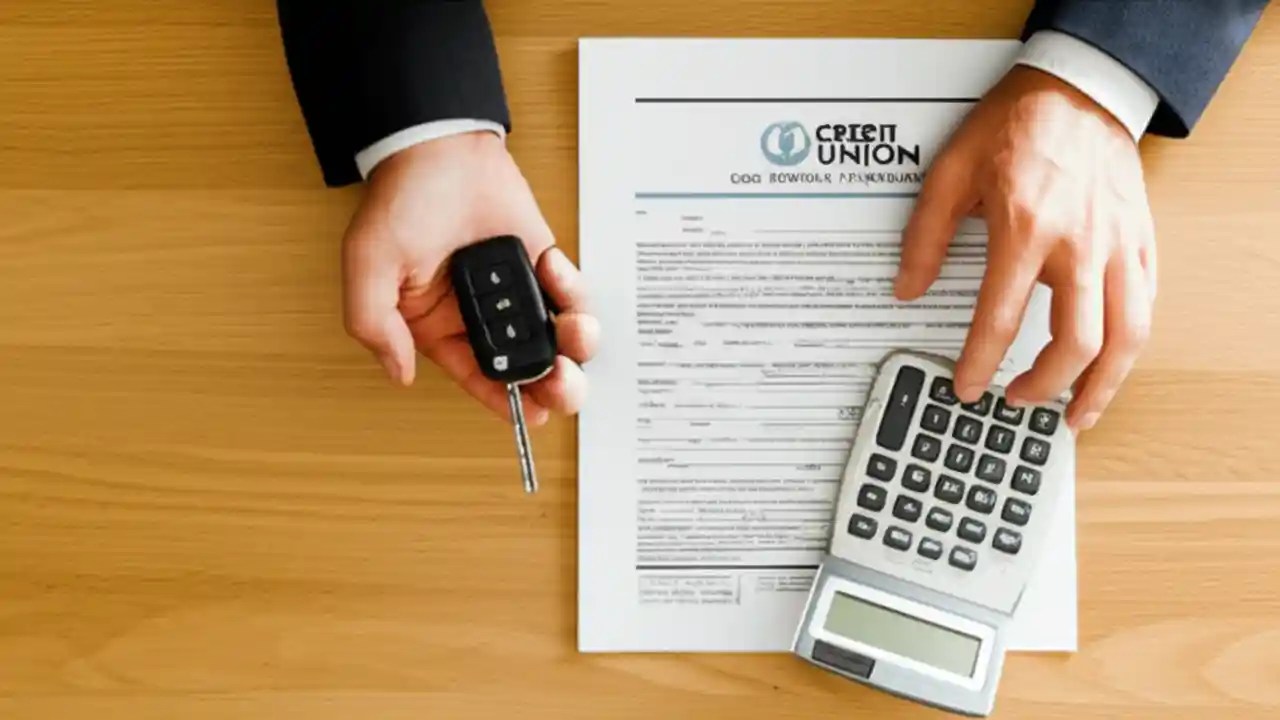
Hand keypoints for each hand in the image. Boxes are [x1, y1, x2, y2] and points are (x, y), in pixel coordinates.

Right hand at [341, 131, 598, 424]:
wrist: (440, 143)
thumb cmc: (401, 199)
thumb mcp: (369, 266)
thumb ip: (374, 323)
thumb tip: (398, 374)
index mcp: (439, 327)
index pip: (478, 378)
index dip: (506, 403)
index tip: (532, 416)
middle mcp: (481, 316)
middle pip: (526, 366)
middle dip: (553, 383)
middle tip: (562, 381)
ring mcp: (516, 291)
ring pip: (557, 339)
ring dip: (574, 345)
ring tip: (572, 332)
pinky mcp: (544, 265)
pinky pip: (571, 293)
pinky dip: (572, 290)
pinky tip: (552, 270)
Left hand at [897, 67, 1155, 431]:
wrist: (1080, 88)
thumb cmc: (1016, 125)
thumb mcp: (950, 172)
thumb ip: (925, 237)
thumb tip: (907, 289)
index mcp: (1025, 228)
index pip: (1001, 318)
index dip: (980, 362)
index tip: (967, 388)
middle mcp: (1078, 244)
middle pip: (1076, 342)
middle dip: (1046, 386)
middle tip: (1017, 401)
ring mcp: (1117, 246)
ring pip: (1127, 337)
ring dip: (1102, 385)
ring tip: (1077, 412)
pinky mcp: (1141, 242)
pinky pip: (1144, 307)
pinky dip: (1127, 345)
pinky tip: (1108, 363)